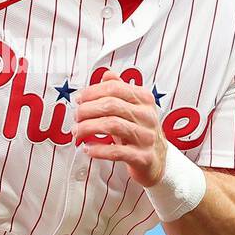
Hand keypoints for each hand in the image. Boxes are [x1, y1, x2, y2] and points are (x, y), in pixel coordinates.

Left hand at [71, 68, 166, 186]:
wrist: (158, 160)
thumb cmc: (140, 131)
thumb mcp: (132, 108)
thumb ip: (120, 90)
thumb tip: (107, 74)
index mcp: (144, 99)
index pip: (114, 87)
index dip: (91, 92)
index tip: (79, 99)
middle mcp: (147, 116)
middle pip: (111, 105)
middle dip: (86, 110)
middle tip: (76, 117)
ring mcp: (146, 137)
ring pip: (112, 125)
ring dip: (88, 128)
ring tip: (78, 132)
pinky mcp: (143, 157)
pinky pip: (116, 151)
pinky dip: (98, 150)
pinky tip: (88, 149)